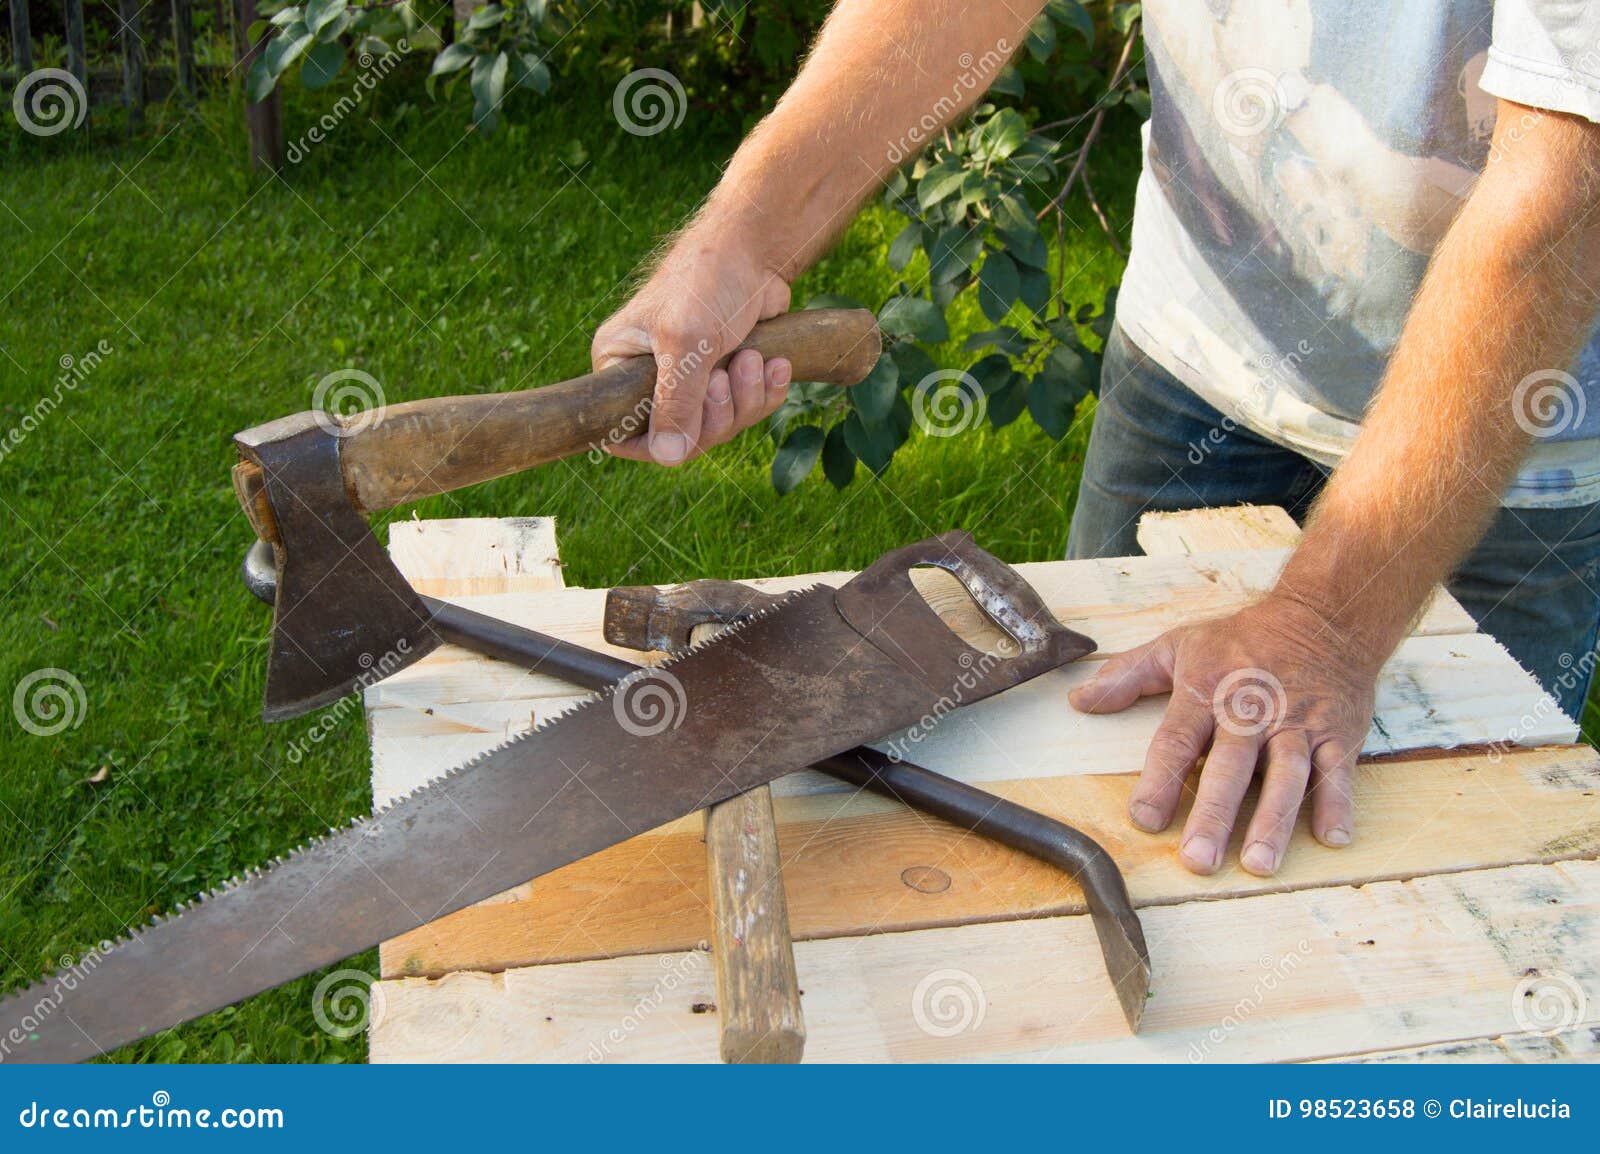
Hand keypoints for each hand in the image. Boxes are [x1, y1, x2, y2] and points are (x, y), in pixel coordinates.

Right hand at [592, 221, 793, 465]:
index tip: (694, 415)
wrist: (756, 250)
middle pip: (681, 437)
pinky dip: (765, 393)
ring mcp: (688, 381)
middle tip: (729, 374)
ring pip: (718, 427)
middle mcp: (647, 379)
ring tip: (755, 360)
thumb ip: (676, 401)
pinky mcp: (725, 377)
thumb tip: (669, 455)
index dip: (661, 440)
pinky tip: (776, 366)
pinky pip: (745, 411)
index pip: (623, 434)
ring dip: (745, 399)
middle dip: (717, 413)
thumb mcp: (686, 341)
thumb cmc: (707, 281)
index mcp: (617, 366)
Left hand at [1068, 594, 1378, 876]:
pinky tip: (1331, 838)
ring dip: (1274, 821)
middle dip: (1214, 815)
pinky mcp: (1337, 732)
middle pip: (1230, 768)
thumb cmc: (1242, 639)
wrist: (1322, 617)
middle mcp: (1251, 712)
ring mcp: (1297, 724)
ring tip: (1259, 863)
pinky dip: (1337, 802)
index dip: (1160, 781)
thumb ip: (1127, 676)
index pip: (1177, 741)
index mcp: (1207, 692)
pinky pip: (1337, 771)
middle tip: (1198, 860)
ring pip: (1285, 775)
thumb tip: (1079, 701)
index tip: (1144, 819)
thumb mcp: (1178, 645)